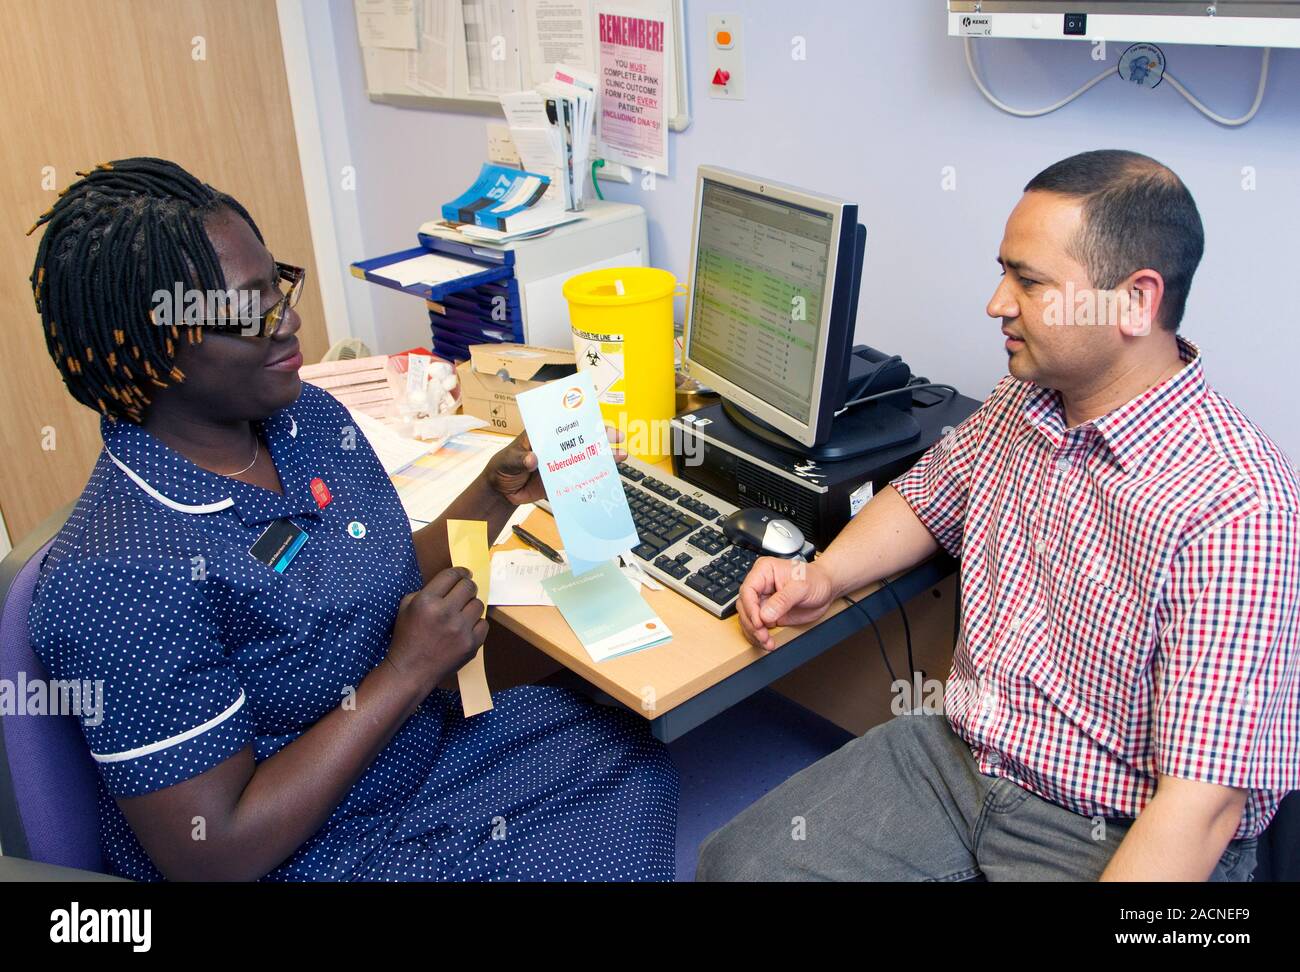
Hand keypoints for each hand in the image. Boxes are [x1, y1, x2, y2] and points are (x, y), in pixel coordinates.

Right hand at [384, 567, 487, 698]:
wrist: (410, 671)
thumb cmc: (407, 638)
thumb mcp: (406, 607)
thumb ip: (426, 591)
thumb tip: (449, 583)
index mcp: (427, 601)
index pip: (452, 575)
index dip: (460, 572)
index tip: (464, 573)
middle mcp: (445, 613)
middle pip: (469, 586)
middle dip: (467, 586)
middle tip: (464, 591)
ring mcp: (460, 630)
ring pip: (478, 604)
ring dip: (471, 606)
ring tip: (462, 613)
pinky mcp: (471, 644)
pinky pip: (484, 624)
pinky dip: (476, 625)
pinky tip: (465, 629)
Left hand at [485, 426, 627, 505]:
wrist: (501, 492)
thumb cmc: (502, 467)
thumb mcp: (507, 460)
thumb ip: (519, 460)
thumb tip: (533, 459)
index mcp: (542, 435)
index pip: (564, 423)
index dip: (581, 419)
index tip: (596, 418)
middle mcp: (555, 447)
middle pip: (580, 439)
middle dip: (600, 437)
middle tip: (618, 437)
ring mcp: (560, 465)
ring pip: (584, 459)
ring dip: (603, 458)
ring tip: (620, 456)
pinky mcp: (561, 482)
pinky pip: (578, 480)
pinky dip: (591, 481)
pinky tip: (606, 480)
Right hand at [737, 557, 836, 651]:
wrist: (826, 588)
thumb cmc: (816, 580)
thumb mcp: (801, 587)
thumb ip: (782, 600)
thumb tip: (765, 615)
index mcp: (764, 571)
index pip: (748, 590)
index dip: (750, 608)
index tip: (759, 622)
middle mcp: (760, 586)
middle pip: (745, 607)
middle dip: (752, 624)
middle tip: (763, 635)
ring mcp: (763, 601)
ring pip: (747, 619)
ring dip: (754, 633)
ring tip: (767, 642)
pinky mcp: (767, 614)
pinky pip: (756, 627)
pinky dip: (759, 637)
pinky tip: (767, 642)